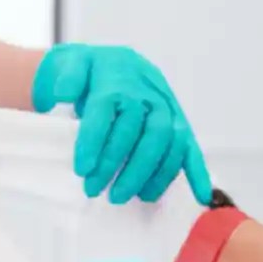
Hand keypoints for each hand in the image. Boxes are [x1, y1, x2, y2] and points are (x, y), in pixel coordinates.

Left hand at [32, 44, 211, 205]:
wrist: (113, 64)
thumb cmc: (88, 73)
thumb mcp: (70, 65)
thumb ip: (67, 77)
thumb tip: (63, 93)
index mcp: (117, 80)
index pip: (106, 111)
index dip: (94, 141)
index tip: (81, 169)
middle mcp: (147, 94)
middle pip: (141, 131)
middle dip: (119, 164)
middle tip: (96, 190)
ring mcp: (168, 109)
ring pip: (167, 142)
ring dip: (149, 174)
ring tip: (125, 196)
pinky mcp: (180, 124)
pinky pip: (191, 147)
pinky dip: (197, 172)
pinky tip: (199, 196)